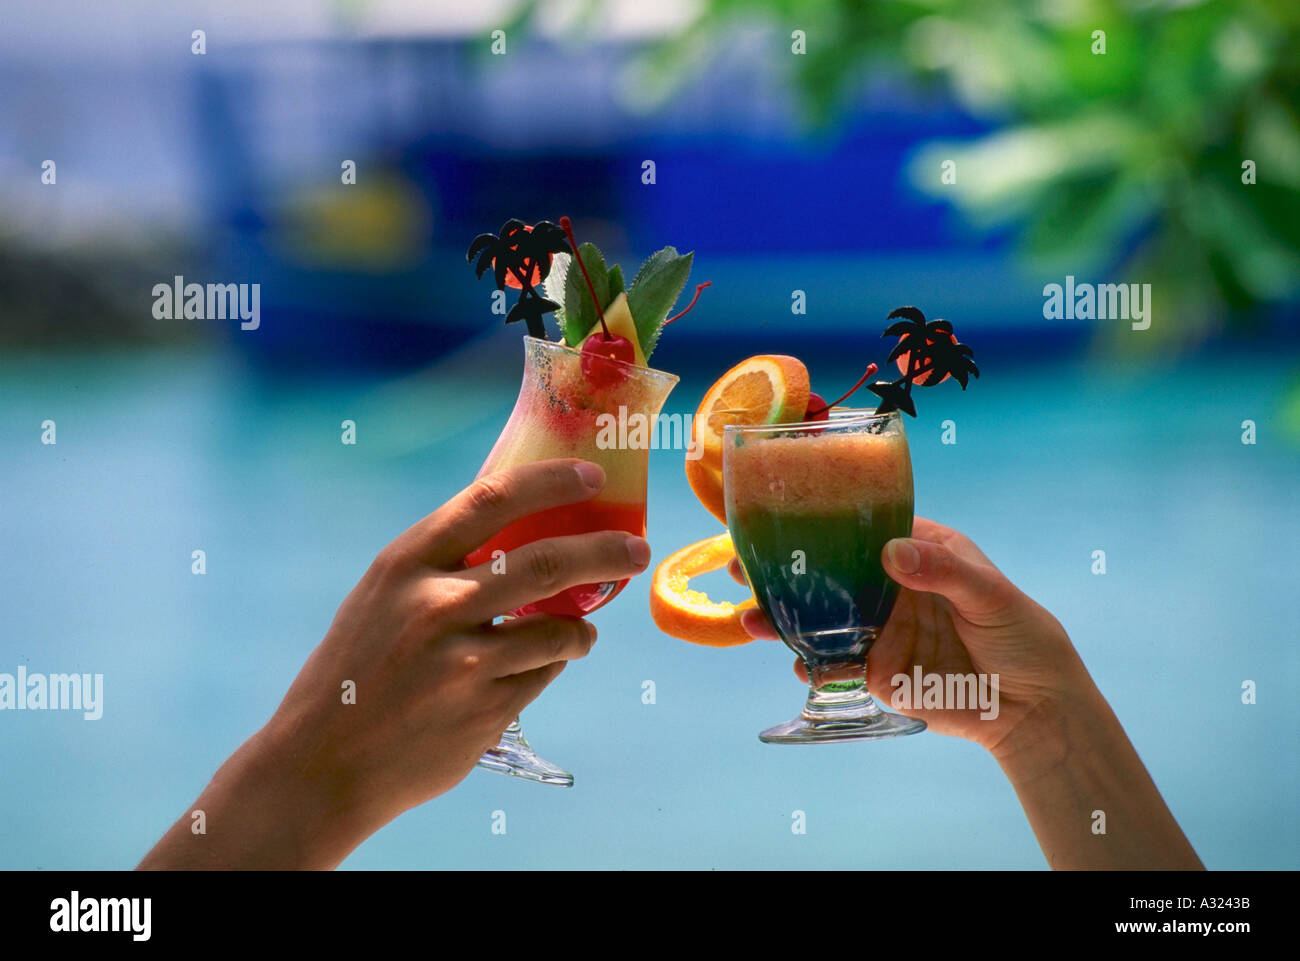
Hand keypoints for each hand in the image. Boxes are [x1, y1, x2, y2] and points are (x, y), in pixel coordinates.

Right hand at [140, 458, 650, 868]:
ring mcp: (462, 663)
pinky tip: (534, 672)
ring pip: (558, 630)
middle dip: (606, 551)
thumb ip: (440, 565)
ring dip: (581, 630)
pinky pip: (542, 676)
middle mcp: (434, 607)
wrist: (321, 764)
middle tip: (637, 549)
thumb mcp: (382, 598)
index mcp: (405, 566)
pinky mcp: (484, 712)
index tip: (591, 474)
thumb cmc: (356, 670)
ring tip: (581, 633)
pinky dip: (549, 669)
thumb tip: (517, 531)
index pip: (490, 499)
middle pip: (547, 562)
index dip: (549, 481)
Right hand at [731, 516, 1202, 868]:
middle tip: (740, 564)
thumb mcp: (990, 595)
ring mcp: (878, 629)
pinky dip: (810, 663)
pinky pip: (833, 664)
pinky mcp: (876, 671)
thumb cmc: (1023, 636)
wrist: (1034, 708)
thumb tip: (891, 552)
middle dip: (784, 569)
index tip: (779, 516)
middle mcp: (889, 586)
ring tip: (751, 617)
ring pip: (822, 618)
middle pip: (829, 571)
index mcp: (917, 551)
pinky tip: (795, 663)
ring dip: (784, 617)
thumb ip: (942, 572)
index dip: (819, 520)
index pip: (861, 527)